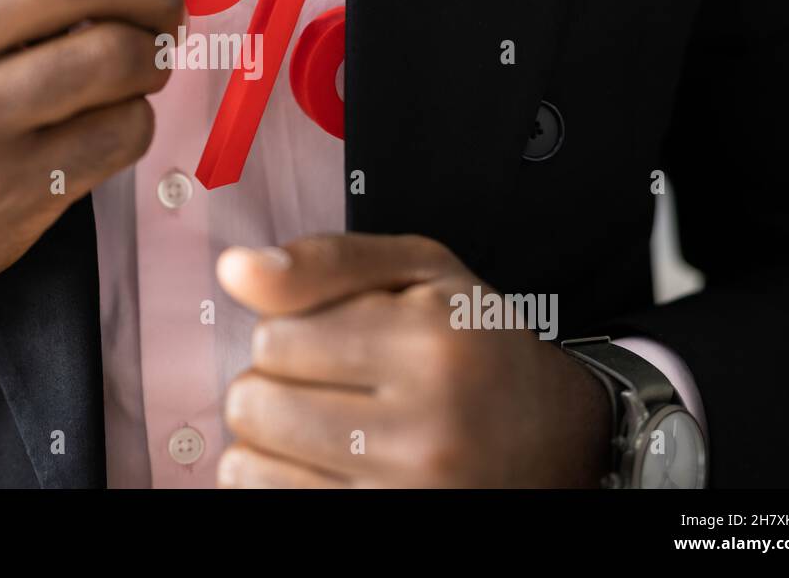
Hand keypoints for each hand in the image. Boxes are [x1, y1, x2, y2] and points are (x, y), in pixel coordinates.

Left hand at [215, 234, 611, 486]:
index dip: (289, 330)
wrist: (553, 437)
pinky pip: (267, 504)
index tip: (329, 336)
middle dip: (272, 383)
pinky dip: (275, 481)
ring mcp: (406, 494)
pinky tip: (318, 463)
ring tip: (321, 423)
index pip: (273, 336)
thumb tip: (234, 269)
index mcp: (429, 344)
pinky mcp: (387, 528)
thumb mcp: (420, 271)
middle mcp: (423, 427)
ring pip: (249, 462)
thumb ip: (325, 261)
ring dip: (269, 438)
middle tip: (323, 382)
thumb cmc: (475, 344)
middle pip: (254, 400)